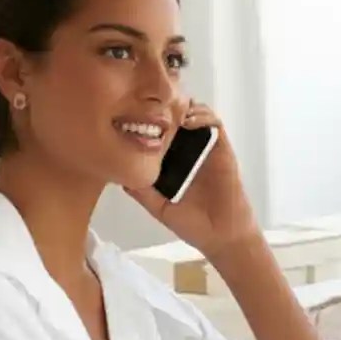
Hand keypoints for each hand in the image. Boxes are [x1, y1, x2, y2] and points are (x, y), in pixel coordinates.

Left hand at [123, 100, 260, 257]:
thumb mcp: (159, 207)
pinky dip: (203, 116)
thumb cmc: (193, 225)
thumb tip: (117, 175)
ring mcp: (206, 148)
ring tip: (168, 110)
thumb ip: (141, 191)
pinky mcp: (223, 150)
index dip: (149, 118)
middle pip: (178, 115)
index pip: (161, 130)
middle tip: (149, 103)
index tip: (133, 114)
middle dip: (165, 105)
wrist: (221, 236)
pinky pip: (215, 125)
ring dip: (183, 106)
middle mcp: (189, 150)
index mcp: (173, 161)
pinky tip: (188, 121)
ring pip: (196, 113)